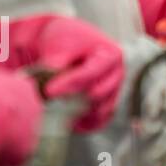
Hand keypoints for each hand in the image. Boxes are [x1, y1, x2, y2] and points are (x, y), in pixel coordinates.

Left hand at [0, 15, 124, 131]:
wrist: (69, 45)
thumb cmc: (66, 41)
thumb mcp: (60, 45)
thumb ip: (55, 65)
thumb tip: (48, 89)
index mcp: (111, 55)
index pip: (92, 73)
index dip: (70, 83)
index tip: (49, 91)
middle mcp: (117, 74)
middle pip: (98, 94)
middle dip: (74, 99)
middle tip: (50, 102)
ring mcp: (114, 90)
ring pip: (101, 110)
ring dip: (79, 113)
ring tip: (57, 114)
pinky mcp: (106, 104)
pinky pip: (100, 121)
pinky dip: (85, 125)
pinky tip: (68, 124)